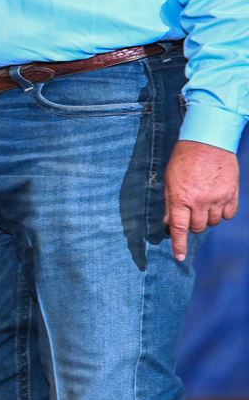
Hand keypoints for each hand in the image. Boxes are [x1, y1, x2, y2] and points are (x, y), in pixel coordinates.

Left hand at [164, 139, 238, 260]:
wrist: (208, 142)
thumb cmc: (184, 161)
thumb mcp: (169, 182)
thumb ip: (170, 204)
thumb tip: (168, 224)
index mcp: (180, 198)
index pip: (179, 228)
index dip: (179, 245)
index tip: (180, 257)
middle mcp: (200, 201)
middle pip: (197, 227)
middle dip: (192, 224)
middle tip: (191, 212)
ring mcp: (217, 198)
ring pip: (212, 222)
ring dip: (207, 218)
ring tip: (204, 204)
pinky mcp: (232, 193)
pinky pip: (228, 215)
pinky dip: (222, 213)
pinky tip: (217, 203)